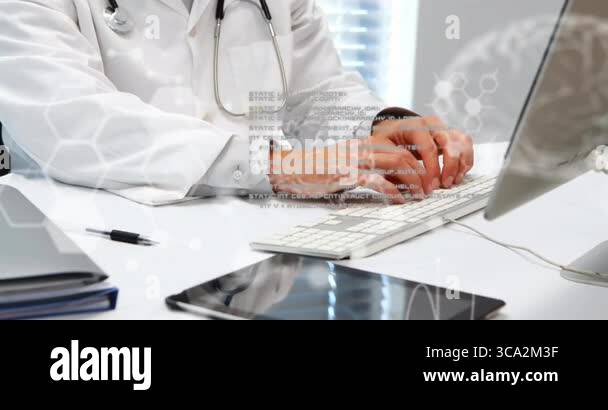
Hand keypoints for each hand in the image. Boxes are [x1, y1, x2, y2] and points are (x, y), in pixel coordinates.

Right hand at [268, 138, 425, 203]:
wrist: (293, 168)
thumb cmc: (319, 170)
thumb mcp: (347, 164)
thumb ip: (367, 168)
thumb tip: (390, 181)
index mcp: (364, 145)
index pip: (400, 147)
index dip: (418, 163)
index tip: (427, 179)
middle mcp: (362, 148)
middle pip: (403, 153)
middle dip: (422, 172)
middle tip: (429, 189)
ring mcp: (355, 160)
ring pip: (395, 162)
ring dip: (413, 180)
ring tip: (421, 195)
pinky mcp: (346, 174)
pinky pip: (376, 180)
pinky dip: (392, 191)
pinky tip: (399, 200)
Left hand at [372, 116, 474, 189]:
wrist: (393, 129)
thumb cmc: (387, 140)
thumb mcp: (380, 147)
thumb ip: (390, 161)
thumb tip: (402, 182)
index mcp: (415, 126)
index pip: (428, 148)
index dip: (431, 170)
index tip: (429, 187)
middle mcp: (432, 124)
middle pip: (449, 144)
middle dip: (449, 168)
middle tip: (444, 185)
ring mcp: (443, 127)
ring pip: (462, 142)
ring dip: (460, 164)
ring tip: (453, 182)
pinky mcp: (451, 134)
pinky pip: (466, 145)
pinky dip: (466, 160)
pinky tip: (459, 175)